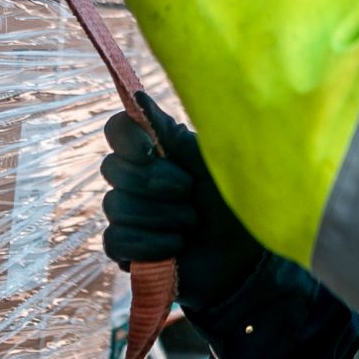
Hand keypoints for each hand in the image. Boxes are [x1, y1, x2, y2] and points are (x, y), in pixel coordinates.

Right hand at [100, 92, 266, 314]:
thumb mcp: (211, 166)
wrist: (246, 261)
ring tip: (192, 225)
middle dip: (154, 183)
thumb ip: (175, 136)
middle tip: (190, 193)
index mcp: (156, 151)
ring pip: (115, 207)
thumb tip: (138, 98)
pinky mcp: (127, 250)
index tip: (152, 151)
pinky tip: (176, 248)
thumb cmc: (235, 206)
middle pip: (112, 168)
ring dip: (160, 217)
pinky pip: (115, 240)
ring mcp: (128, 215)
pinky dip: (149, 245)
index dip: (127, 139)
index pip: (117, 130)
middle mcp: (135, 179)